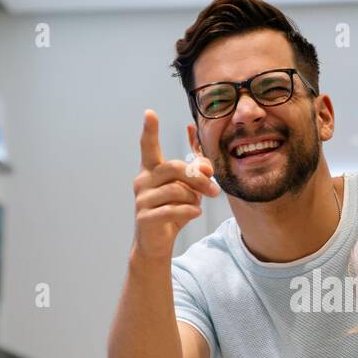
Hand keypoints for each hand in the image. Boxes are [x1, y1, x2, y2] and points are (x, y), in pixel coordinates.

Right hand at [132, 109, 219, 261]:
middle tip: (215, 191)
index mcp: (151, 170)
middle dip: (198, 178)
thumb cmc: (172, 211)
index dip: (150, 130)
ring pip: (177, 190)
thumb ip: (197, 174)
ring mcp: (141, 200)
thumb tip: (208, 167)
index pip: (148, 147)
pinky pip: (173, 209)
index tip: (150, 113)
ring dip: (194, 198)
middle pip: (174, 168)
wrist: (157, 243)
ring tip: (195, 206)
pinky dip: (189, 211)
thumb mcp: (188, 190)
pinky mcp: (145, 217)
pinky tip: (194, 213)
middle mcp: (142, 181)